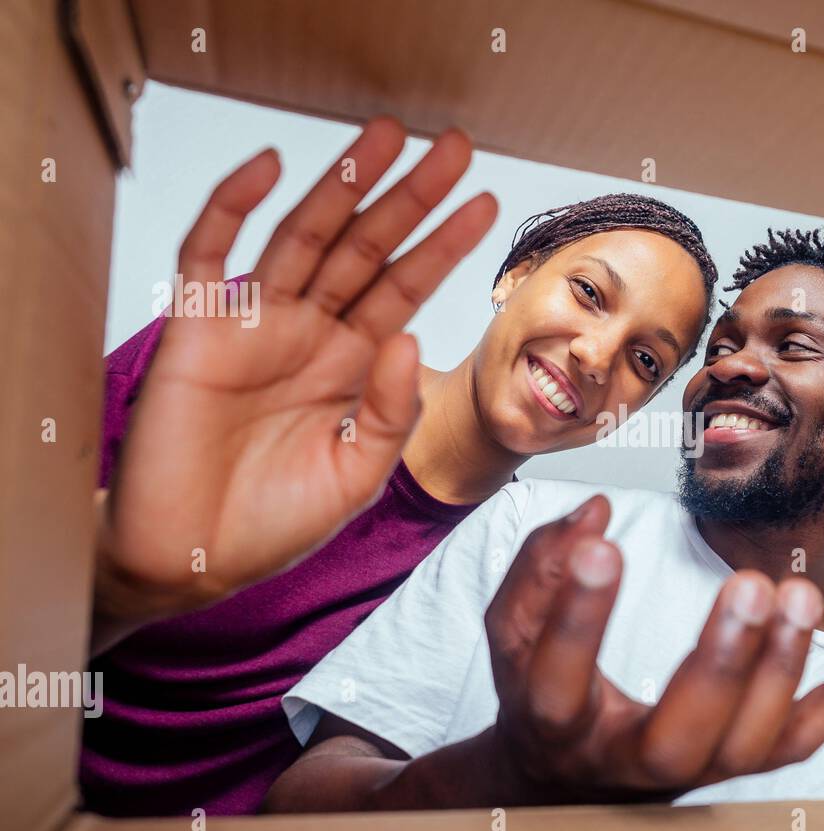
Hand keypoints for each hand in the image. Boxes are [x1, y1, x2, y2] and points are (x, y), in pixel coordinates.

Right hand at [95, 117, 496, 650]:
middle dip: (409, 197)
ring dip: (342, 183)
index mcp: (351, 363)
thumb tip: (410, 333)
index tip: (487, 205)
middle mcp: (308, 332)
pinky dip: (232, 206)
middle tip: (456, 145)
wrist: (192, 556)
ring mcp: (253, 324)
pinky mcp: (195, 329)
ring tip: (388, 137)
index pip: (406, 289)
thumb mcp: (355, 473)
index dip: (443, 247)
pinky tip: (269, 165)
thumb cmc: (274, 521)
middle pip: (366, 248)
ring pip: (303, 235)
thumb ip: (389, 409)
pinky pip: (209, 253)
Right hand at [478, 495, 823, 804]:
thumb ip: (541, 568)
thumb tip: (593, 513)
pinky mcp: (738, 765)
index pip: (559, 681)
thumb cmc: (545, 690)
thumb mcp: (513, 630)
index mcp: (558, 725)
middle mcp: (628, 762)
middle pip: (679, 738)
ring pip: (748, 745)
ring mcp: (692, 770)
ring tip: (800, 592)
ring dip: (784, 670)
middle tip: (750, 585)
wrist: (572, 772)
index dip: (578, 618)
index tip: (604, 547)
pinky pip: (798, 744)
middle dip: (722, 663)